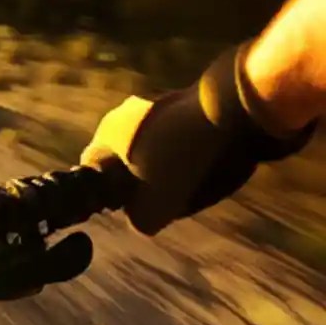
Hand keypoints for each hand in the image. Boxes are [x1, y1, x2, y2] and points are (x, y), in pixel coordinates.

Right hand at [81, 44, 314, 234]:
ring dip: (170, 167)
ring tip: (195, 184)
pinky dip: (191, 152)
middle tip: (167, 199)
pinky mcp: (189, 102)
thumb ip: (140, 220)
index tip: (130, 206)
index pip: (91, 168)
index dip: (107, 192)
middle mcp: (126, 113)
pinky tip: (212, 165)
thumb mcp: (157, 204)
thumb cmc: (183, 157)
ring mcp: (158, 104)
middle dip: (144, 182)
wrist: (235, 106)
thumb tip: (141, 222)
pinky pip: (182, 136)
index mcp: (108, 133)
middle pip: (125, 159)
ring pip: (155, 147)